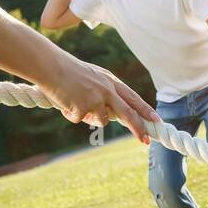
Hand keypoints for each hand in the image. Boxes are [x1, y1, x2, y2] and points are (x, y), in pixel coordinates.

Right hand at [41, 52, 158, 143]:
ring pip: (102, 121)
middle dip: (138, 128)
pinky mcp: (83, 107)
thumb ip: (105, 92)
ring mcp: (96, 99)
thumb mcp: (94, 77)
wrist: (51, 66)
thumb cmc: (69, 71)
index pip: (133, 98)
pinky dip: (71, 115)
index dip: (145, 110)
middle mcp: (107, 90)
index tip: (156, 120)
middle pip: (128, 113)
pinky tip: (65, 102)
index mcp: (111, 81)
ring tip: (76, 103)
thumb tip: (112, 114)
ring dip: (90, 118)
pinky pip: (79, 120)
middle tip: (146, 141)